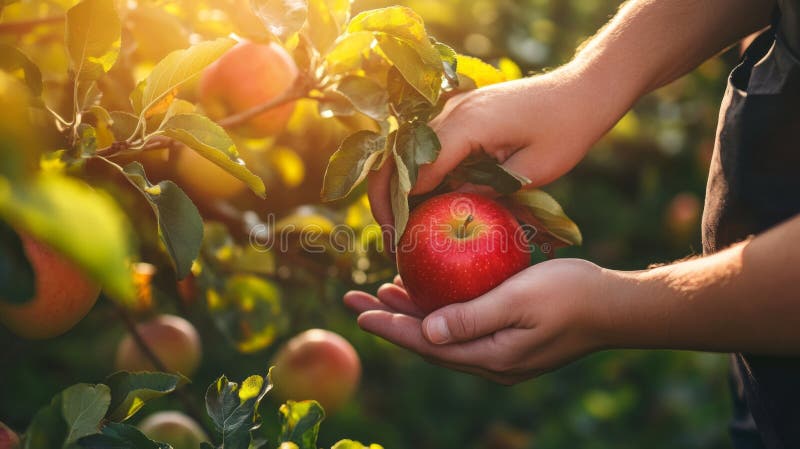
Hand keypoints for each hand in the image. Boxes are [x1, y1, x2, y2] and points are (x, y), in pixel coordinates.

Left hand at [344, 259, 613, 384]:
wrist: (615, 306)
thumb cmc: (570, 294)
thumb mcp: (519, 299)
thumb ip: (472, 317)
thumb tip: (427, 333)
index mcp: (489, 357)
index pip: (426, 344)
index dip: (389, 327)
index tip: (357, 313)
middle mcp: (489, 362)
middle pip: (427, 342)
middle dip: (388, 320)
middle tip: (352, 299)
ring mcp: (499, 354)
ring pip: (442, 335)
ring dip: (410, 315)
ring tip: (380, 294)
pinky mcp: (508, 341)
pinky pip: (460, 328)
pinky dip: (436, 312)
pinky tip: (426, 295)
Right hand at [368, 64, 629, 232]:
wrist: (583, 89)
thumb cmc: (567, 130)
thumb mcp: (531, 172)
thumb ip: (486, 190)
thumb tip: (449, 212)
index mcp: (466, 125)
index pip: (415, 170)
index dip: (401, 209)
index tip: (396, 242)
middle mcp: (451, 112)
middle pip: (397, 157)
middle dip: (385, 199)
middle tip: (388, 239)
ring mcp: (454, 109)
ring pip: (406, 151)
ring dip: (397, 187)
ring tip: (399, 226)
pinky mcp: (461, 113)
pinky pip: (427, 146)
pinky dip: (417, 174)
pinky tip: (423, 202)